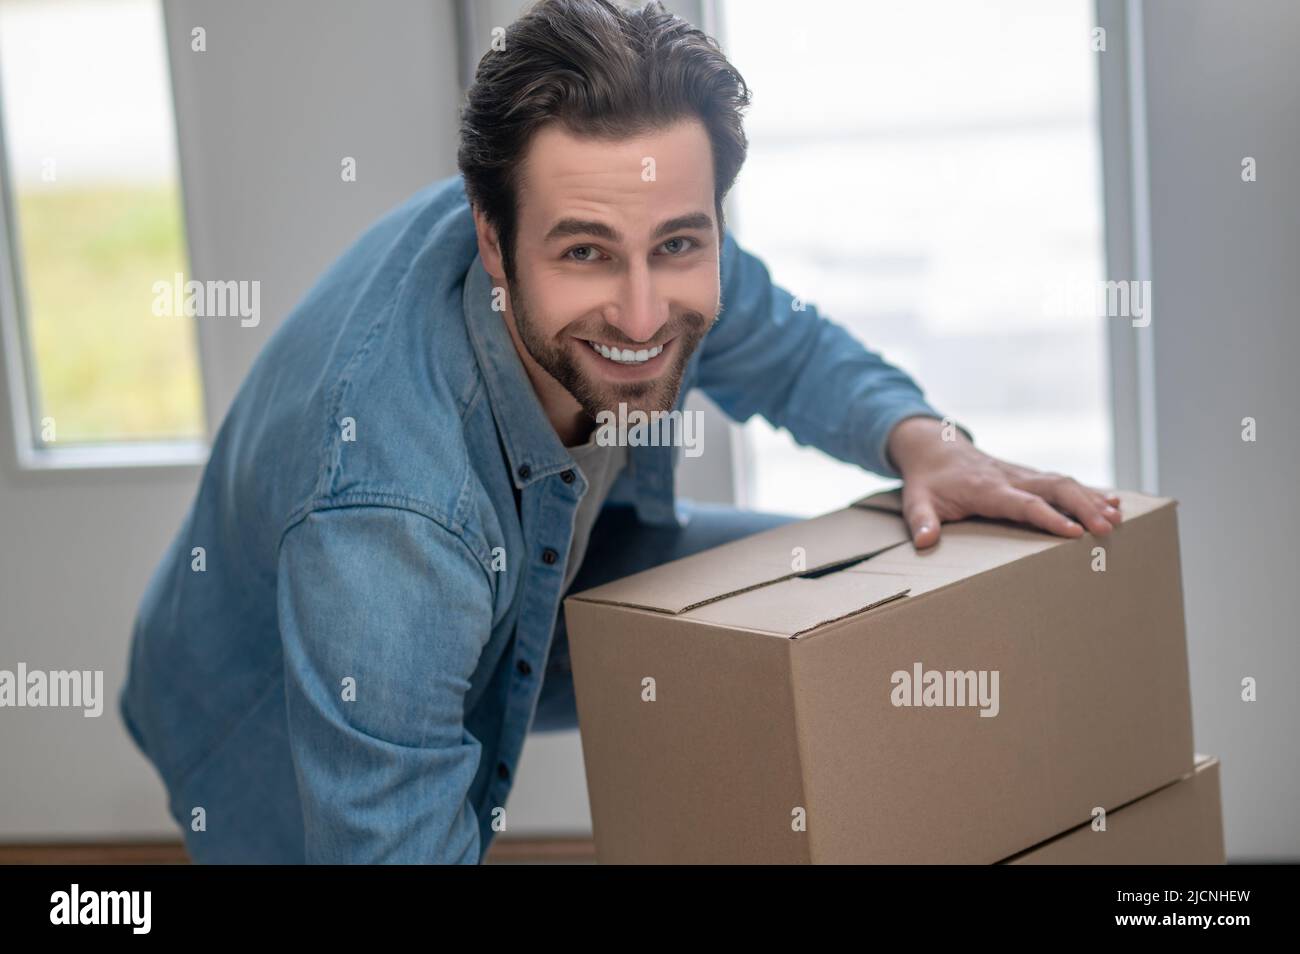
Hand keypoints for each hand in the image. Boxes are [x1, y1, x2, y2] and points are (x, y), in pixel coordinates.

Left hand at [885, 416, 1121, 548]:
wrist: (934, 448)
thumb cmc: (927, 480)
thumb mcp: (916, 500)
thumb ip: (921, 520)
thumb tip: (925, 541)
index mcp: (985, 488)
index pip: (1023, 503)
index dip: (1048, 517)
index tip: (1074, 532)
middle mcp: (1010, 478)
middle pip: (1054, 487)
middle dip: (1083, 506)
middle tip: (1109, 528)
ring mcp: (1022, 475)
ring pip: (1063, 482)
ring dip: (1091, 499)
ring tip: (1119, 518)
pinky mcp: (1028, 476)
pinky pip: (1061, 483)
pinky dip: (1087, 492)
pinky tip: (1111, 503)